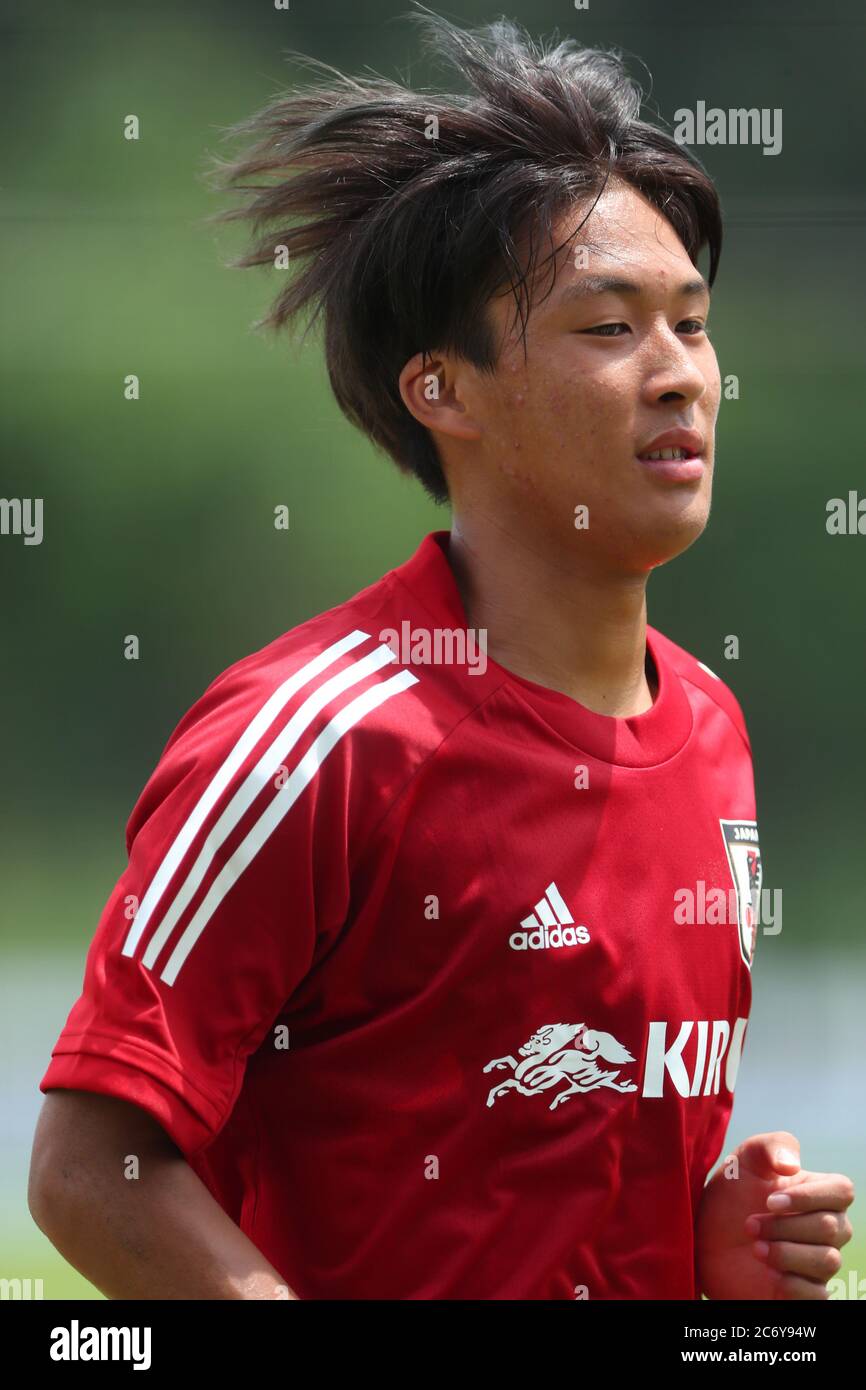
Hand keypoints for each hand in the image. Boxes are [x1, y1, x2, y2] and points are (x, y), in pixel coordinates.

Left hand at [696, 1131, 853, 1299]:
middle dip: (785, 1226)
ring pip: (828, 1260)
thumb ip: (770, 1147)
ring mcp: (815, 1261)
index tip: (770, 1201)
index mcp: (817, 1193)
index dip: (810, 1196)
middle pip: (833, 1227)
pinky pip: (818, 1295)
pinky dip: (792, 1285)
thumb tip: (793, 1165)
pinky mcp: (803, 1291)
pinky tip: (768, 1274)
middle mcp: (825, 1228)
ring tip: (754, 1247)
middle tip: (749, 1224)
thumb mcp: (744, 1160)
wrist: (704, 1237)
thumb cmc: (731, 1195)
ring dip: (785, 1253)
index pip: (843, 1190)